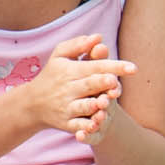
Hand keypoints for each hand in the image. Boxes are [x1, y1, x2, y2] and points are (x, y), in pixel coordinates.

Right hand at [9, 34, 130, 139]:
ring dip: (92, 105)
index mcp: (69, 71)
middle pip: (89, 85)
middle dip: (101, 83)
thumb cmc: (52, 75)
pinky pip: (76, 126)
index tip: (133, 68)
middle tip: (114, 81)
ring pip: (82, 106)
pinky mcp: (65, 123)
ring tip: (103, 103)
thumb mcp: (59, 57)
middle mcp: (67, 89)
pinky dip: (84, 128)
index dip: (113, 67)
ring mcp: (66, 107)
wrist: (31, 104)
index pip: (95, 67)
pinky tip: (94, 127)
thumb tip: (98, 37)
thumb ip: (78, 45)